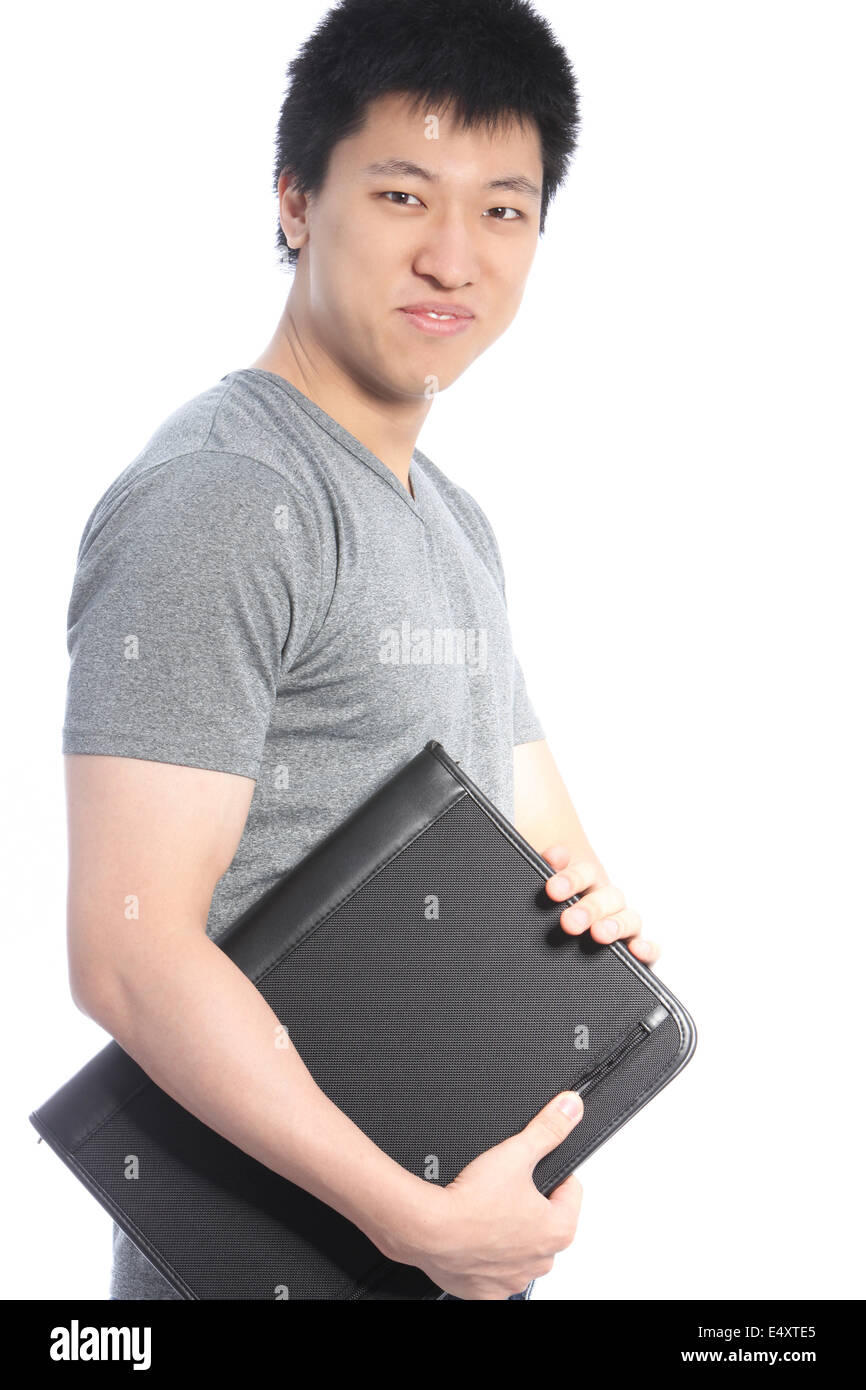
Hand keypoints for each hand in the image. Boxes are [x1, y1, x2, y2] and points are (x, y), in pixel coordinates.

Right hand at [388, 1091, 584, 1299]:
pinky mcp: (486, 1292)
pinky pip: (494, 1272)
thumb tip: (571, 1108)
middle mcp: (541, 1261)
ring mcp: (513, 1279)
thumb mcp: (516, 1151)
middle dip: (530, 1205)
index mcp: (559, 1229)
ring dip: (509, 1233)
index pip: (570, 1192)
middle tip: (504, 1190)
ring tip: (486, 1212)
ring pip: (520, 1248)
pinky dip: (486, 1257)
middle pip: (545, 1222)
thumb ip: (549, 1128)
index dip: (552, 1174)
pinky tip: (473, 1237)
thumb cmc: (471, 1200)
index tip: (531, 1171)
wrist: (429, 1229)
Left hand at [541, 846, 660, 965]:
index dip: (572, 879)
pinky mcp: (631, 947)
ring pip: (630, 919)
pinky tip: (637, 951)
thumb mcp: (544, 883)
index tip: (553, 889)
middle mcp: (606, 900)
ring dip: (616, 925)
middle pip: (608, 897)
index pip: (584, 873)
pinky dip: (648, 949)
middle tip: (569, 922)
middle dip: (590, 909)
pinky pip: (649, 949)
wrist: (559, 914)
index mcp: (584, 879)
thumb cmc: (549, 898)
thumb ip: (546, 866)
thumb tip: (555, 855)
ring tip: (599, 934)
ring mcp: (621, 923)